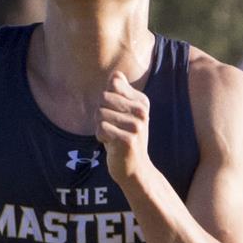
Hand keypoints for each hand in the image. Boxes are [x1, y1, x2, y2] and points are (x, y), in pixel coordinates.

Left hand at [97, 71, 151, 186]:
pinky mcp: (128, 140)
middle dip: (100, 113)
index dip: (106, 100)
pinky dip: (100, 137)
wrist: (134, 168)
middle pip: (103, 98)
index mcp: (142, 101)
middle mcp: (142, 111)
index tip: (115, 114)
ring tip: (112, 136)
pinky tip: (111, 144)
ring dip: (100, 127)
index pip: (113, 85)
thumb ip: (120, 92)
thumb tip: (116, 74)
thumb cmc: (125, 137)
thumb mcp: (125, 113)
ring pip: (100, 114)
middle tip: (111, 127)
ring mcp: (136, 126)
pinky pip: (100, 129)